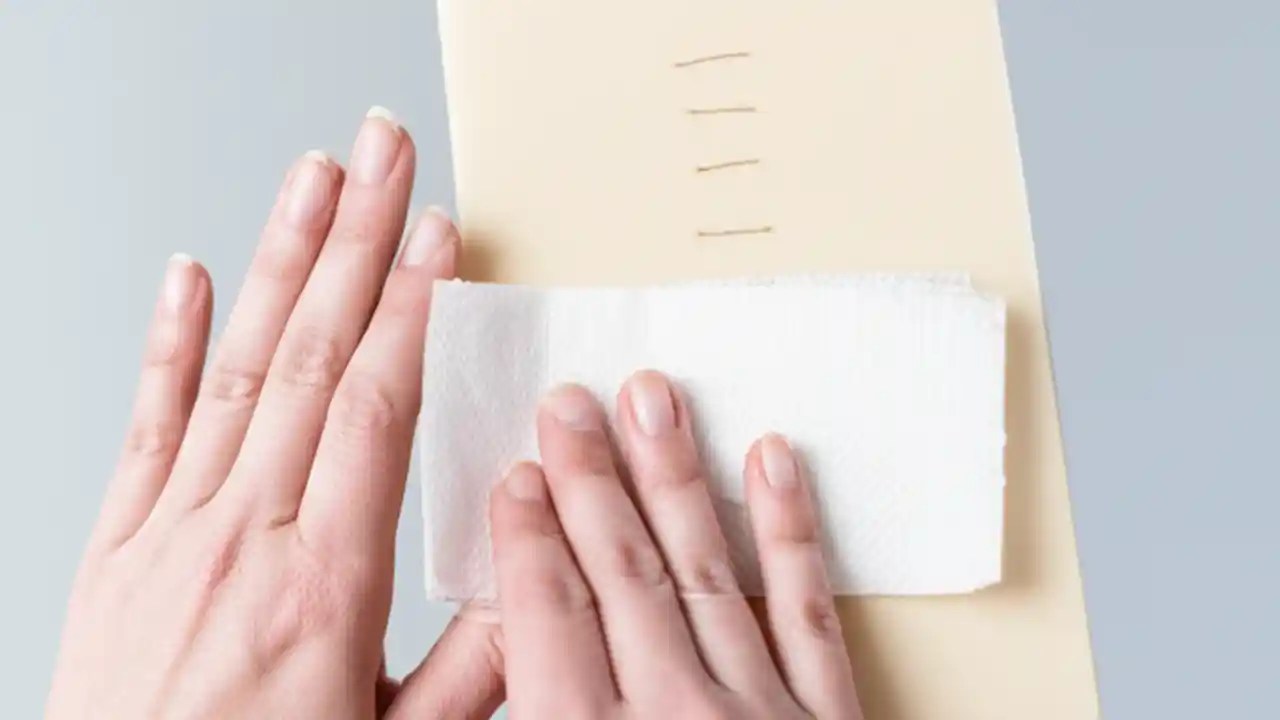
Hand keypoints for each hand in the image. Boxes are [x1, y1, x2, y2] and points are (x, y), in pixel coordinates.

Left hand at [47, 110, 502, 718]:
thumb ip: (471, 670)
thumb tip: (539, 586)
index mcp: (324, 587)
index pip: (376, 412)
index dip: (413, 314)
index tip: (440, 239)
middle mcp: (243, 539)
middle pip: (310, 358)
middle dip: (358, 243)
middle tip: (384, 155)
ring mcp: (171, 533)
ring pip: (235, 368)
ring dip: (277, 261)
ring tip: (312, 180)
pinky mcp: (118, 546)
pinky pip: (147, 424)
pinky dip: (167, 341)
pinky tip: (190, 274)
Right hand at [492, 375, 862, 718]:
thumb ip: (538, 710)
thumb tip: (488, 659)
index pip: (548, 612)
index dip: (526, 536)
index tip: (517, 474)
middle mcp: (672, 715)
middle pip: (623, 570)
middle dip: (590, 479)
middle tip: (569, 404)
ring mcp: (759, 715)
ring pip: (707, 570)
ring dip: (675, 476)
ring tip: (652, 400)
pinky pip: (808, 614)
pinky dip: (790, 532)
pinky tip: (771, 460)